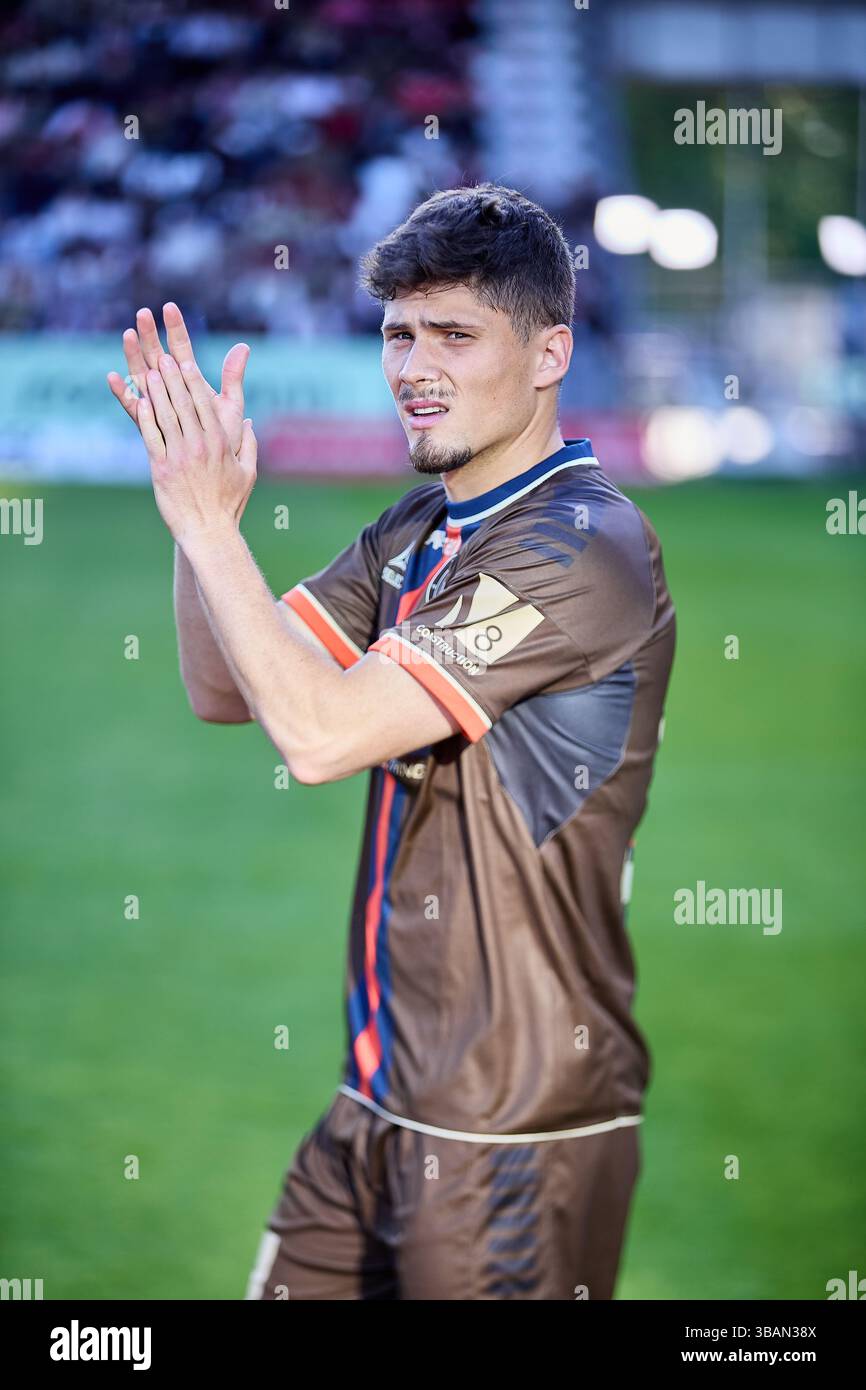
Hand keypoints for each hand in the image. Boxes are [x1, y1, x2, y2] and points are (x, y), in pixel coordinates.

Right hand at [106, 302, 249, 457]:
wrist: (214, 477)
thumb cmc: (225, 443)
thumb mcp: (230, 407)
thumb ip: (232, 378)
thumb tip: (244, 346)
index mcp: (191, 385)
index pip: (182, 349)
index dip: (176, 329)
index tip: (169, 306)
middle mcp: (171, 394)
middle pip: (158, 358)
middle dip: (150, 335)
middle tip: (142, 313)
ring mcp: (158, 409)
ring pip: (142, 378)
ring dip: (133, 356)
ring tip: (127, 334)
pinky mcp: (150, 428)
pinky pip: (133, 409)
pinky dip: (123, 393)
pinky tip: (112, 377)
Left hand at [134, 347, 256, 548]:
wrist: (209, 531)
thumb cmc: (229, 505)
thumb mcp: (247, 473)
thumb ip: (249, 445)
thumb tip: (250, 424)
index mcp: (220, 444)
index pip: (205, 405)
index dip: (193, 382)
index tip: (185, 363)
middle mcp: (200, 446)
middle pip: (184, 404)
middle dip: (173, 378)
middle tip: (163, 357)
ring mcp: (180, 456)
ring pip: (167, 416)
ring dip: (157, 392)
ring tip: (149, 371)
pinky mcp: (162, 469)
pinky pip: (152, 437)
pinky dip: (145, 418)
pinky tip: (139, 401)